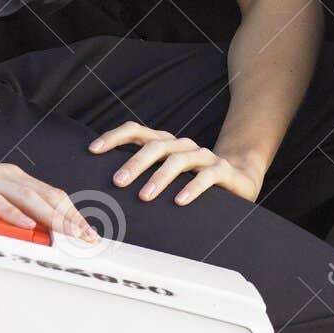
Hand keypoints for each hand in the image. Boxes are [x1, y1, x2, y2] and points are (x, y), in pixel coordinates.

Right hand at [0, 140, 96, 240]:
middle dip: (70, 217)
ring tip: (68, 232)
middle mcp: (4, 174)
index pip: (50, 195)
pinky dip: (11, 213)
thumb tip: (26, 229)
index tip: (86, 230)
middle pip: (47, 195)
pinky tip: (25, 224)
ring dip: (51, 216)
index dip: (71, 212)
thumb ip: (1, 208)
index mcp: (10, 177)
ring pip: (27, 197)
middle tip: (87, 236)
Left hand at [89, 123, 262, 204]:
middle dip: (135, 163)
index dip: (115, 137)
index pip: (137, 132)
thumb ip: (143, 177)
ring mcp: (203, 156)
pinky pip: (207, 175)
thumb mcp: (166, 178)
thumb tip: (103, 188)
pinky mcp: (222, 170)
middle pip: (156, 146)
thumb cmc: (193, 181)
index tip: (93, 150)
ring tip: (144, 195)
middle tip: (118, 182)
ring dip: (160, 177)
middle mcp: (182, 146)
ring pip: (179, 159)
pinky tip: (180, 200)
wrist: (239, 178)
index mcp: (165, 144)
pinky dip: (193, 187)